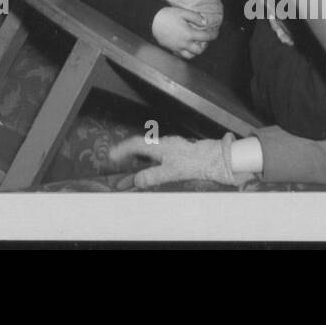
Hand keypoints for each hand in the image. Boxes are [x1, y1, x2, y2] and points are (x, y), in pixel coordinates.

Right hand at [109, 134, 251, 187]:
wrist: (215, 158)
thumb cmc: (193, 164)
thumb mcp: (171, 172)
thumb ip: (153, 176)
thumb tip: (136, 180)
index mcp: (159, 146)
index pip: (135, 144)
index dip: (122, 149)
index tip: (110, 155)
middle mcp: (164, 143)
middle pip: (141, 144)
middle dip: (128, 151)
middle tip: (117, 159)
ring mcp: (171, 145)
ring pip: (150, 148)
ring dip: (139, 155)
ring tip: (131, 164)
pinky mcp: (178, 150)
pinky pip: (158, 152)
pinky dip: (150, 158)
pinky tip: (153, 165)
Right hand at [150, 6, 216, 57]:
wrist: (151, 20)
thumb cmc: (167, 15)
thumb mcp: (182, 12)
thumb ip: (195, 17)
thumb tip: (204, 22)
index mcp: (188, 34)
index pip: (205, 37)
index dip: (213, 35)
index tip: (215, 33)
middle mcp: (184, 43)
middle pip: (199, 50)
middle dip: (204, 45)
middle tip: (204, 39)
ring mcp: (177, 48)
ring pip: (190, 56)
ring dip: (195, 51)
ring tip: (196, 44)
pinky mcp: (171, 49)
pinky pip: (181, 55)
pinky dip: (186, 53)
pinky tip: (186, 46)